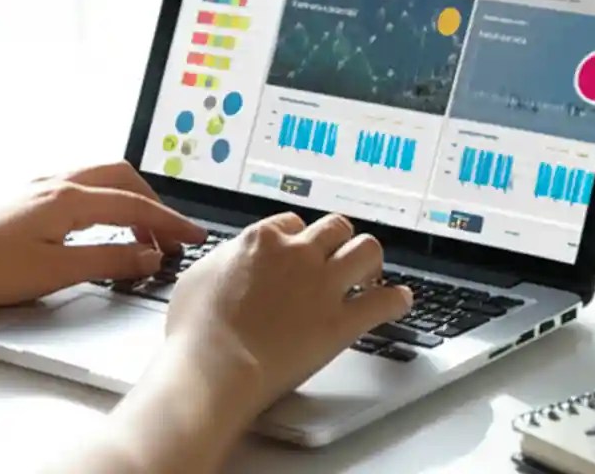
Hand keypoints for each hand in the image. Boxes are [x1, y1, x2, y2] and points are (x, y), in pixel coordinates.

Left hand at [0, 161, 206, 306]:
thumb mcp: (55, 273)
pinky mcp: (24, 197)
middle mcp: (58, 183)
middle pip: (123, 179)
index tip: (194, 238)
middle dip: (153, 203)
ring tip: (139, 232)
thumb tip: (149, 256)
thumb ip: (108, 261)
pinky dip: (105, 200)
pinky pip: (80, 185)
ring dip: (129, 199)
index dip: (170, 223)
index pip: (136, 207)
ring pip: (100, 177)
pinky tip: (98, 223)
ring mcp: (39, 186)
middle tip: (168, 235)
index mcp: (70, 199)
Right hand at [160, 212, 413, 421]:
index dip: (297, 241)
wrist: (213, 369)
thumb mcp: (197, 278)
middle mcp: (298, 255)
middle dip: (338, 242)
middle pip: (335, 228)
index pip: (292, 225)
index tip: (298, 255)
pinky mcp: (342, 322)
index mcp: (261, 241)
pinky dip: (397, 300)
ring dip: (370, 261)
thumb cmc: (195, 332)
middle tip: (338, 259)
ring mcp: (323, 286)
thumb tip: (232, 260)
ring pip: (366, 250)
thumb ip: (224, 261)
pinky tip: (399, 302)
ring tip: (369, 275)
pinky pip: (385, 301)